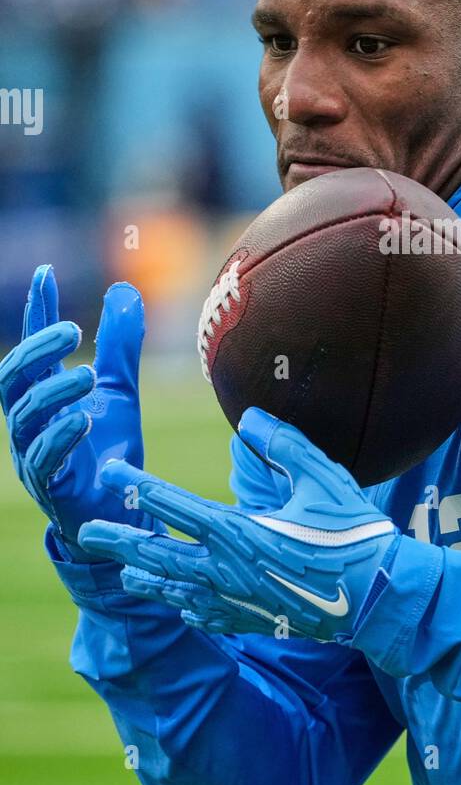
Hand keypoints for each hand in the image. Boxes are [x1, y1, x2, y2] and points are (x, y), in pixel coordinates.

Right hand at [0, 264, 155, 561]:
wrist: (120, 509)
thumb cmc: (110, 448)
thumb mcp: (119, 390)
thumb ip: (118, 347)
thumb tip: (124, 291)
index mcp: (42, 394)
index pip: (31, 345)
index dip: (36, 311)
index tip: (48, 275)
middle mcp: (29, 421)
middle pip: (13, 377)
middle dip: (36, 350)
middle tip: (72, 330)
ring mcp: (33, 452)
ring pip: (25, 417)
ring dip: (53, 391)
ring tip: (87, 376)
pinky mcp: (49, 484)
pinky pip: (43, 458)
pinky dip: (61, 436)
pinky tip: (84, 420)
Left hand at [77, 407, 401, 641]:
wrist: (380, 599)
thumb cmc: (354, 534)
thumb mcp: (323, 478)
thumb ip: (283, 445)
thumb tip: (248, 419)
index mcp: (238, 531)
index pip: (173, 505)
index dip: (138, 487)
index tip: (110, 472)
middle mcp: (227, 569)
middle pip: (159, 553)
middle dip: (121, 540)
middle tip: (86, 533)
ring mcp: (238, 600)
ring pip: (176, 588)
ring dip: (146, 576)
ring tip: (123, 569)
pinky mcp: (255, 620)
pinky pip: (207, 614)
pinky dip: (185, 605)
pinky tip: (178, 602)